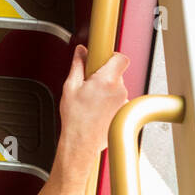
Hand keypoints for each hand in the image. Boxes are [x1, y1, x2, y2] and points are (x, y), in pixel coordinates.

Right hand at [57, 45, 129, 168]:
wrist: (82, 142)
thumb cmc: (76, 119)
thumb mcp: (71, 87)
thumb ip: (78, 65)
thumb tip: (80, 52)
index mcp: (107, 80)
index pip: (120, 57)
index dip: (111, 55)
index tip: (101, 57)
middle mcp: (119, 90)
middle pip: (117, 72)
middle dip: (103, 74)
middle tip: (89, 82)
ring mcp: (123, 102)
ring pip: (117, 87)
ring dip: (106, 89)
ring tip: (90, 99)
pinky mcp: (123, 112)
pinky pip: (117, 100)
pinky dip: (108, 101)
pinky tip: (95, 108)